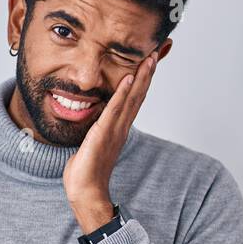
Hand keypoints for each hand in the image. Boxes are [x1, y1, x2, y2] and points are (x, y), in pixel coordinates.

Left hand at [62, 49, 157, 232]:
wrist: (85, 191)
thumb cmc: (86, 170)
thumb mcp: (93, 143)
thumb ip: (98, 130)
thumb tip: (95, 120)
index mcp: (119, 128)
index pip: (134, 99)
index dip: (143, 80)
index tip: (149, 61)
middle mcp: (121, 127)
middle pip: (139, 95)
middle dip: (148, 73)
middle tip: (157, 52)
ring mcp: (115, 130)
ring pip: (131, 99)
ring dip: (141, 77)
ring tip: (149, 58)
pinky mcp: (103, 134)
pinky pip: (114, 110)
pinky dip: (122, 94)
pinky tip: (128, 78)